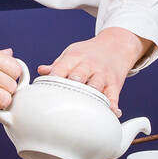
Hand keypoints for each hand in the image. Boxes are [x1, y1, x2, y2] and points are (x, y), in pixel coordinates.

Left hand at [37, 27, 153, 115]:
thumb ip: (57, 65)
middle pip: (77, 78)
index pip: (59, 70)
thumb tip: (41, 71)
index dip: (51, 81)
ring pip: (95, 87)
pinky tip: (108, 113)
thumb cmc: (90, 52)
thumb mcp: (72, 54)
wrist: (116, 46)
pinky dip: (111, 106)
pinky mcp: (114, 84)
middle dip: (69, 89)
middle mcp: (89, 65)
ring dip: (88, 99)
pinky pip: (113, 97)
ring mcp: (102, 75)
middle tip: (60, 103)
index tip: (44, 94)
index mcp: (74, 57)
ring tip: (81, 111)